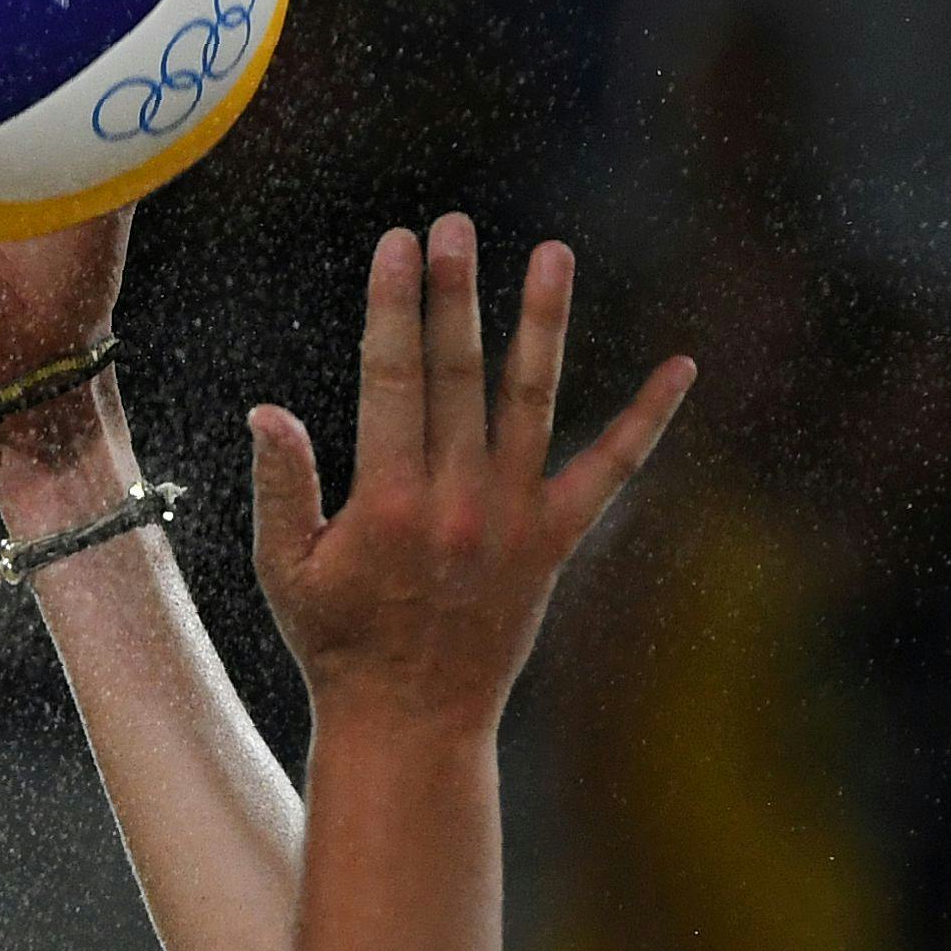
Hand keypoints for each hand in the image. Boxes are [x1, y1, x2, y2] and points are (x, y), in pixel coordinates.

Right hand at [253, 215, 691, 731]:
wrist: (411, 725)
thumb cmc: (336, 645)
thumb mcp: (286, 570)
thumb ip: (281, 487)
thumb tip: (267, 412)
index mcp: (391, 504)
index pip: (393, 379)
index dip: (395, 306)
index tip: (399, 243)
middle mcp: (459, 504)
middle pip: (458, 375)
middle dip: (456, 293)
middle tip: (456, 225)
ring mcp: (515, 521)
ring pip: (533, 401)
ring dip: (543, 324)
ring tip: (554, 254)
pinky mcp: (556, 543)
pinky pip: (611, 471)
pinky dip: (648, 420)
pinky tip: (682, 368)